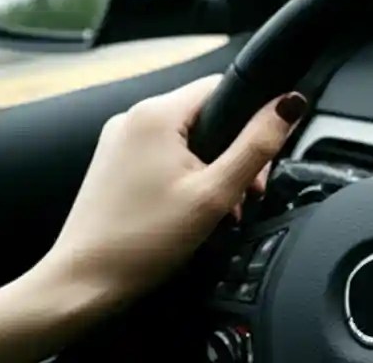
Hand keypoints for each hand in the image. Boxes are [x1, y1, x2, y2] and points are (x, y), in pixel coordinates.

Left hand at [0, 75, 306, 362]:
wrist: (83, 285)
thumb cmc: (143, 242)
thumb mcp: (216, 193)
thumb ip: (258, 144)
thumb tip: (289, 104)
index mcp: (156, 114)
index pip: (224, 87)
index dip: (253, 119)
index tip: (260, 161)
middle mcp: (133, 119)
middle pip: (208, 115)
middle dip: (234, 152)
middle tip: (241, 194)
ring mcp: (119, 142)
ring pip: (188, 138)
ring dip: (212, 168)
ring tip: (216, 209)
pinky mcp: (114, 165)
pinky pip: (164, 155)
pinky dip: (186, 176)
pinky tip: (190, 209)